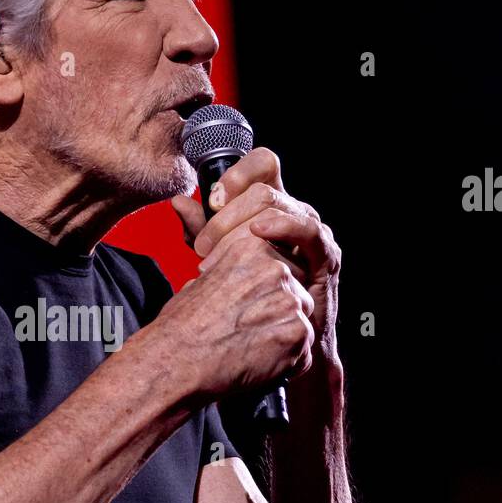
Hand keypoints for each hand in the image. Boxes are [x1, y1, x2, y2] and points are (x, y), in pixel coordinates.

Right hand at [147, 212, 314, 404]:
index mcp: (251, 249)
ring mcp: (290, 300)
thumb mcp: (201, 281)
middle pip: (298, 291)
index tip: (249, 310)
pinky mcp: (297, 332)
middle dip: (281, 314)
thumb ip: (231, 275)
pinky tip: (259, 366)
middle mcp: (276, 269)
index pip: (281, 267)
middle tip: (251, 333)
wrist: (176, 361)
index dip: (267, 294)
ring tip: (251, 350)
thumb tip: (238, 281)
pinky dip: (286, 364)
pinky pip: (304, 352)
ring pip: (302, 322)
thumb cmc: (181, 327)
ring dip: (283, 339)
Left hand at [171, 147, 341, 363]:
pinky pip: (307, 229)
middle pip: (262, 187)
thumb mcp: (217, 257)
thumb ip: (200, 229)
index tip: (209, 201)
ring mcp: (312, 230)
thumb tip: (178, 201)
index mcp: (272, 205)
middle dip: (225, 214)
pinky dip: (280, 225)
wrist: (278, 338)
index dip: (235, 175)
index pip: (261, 165)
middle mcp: (294, 211)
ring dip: (239, 225)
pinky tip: (258, 233)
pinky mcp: (326, 255)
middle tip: (201, 247)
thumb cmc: (249, 295)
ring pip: (277, 203)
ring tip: (214, 255)